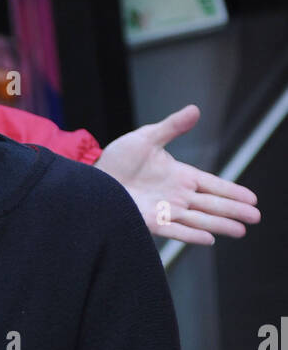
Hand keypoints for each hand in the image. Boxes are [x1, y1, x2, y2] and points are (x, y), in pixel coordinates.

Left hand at [95, 105, 260, 244]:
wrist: (93, 180)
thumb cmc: (118, 159)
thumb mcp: (146, 138)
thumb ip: (172, 126)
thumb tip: (195, 110)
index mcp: (180, 175)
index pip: (213, 184)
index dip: (232, 191)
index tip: (252, 198)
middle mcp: (176, 195)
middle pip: (212, 204)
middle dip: (235, 210)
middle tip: (256, 217)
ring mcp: (165, 210)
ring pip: (200, 219)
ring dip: (220, 224)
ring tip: (241, 230)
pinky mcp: (149, 222)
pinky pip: (175, 230)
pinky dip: (192, 234)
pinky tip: (209, 239)